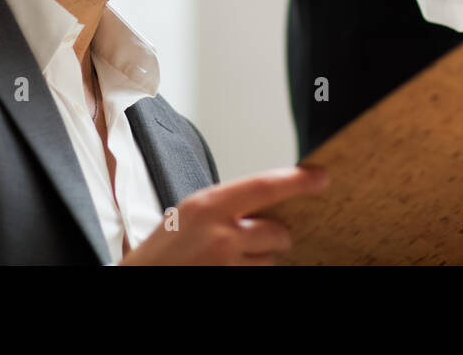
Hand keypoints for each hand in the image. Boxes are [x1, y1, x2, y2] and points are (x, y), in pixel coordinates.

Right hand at [119, 165, 328, 264]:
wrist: (141, 280)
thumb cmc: (163, 249)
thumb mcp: (190, 213)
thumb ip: (227, 206)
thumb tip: (268, 203)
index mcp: (208, 206)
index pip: (264, 186)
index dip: (297, 181)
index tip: (320, 177)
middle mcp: (220, 236)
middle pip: (278, 232)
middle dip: (275, 235)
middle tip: (252, 237)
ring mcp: (226, 266)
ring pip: (271, 261)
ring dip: (260, 259)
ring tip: (228, 258)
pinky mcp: (231, 284)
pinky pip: (259, 277)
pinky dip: (251, 272)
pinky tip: (228, 268)